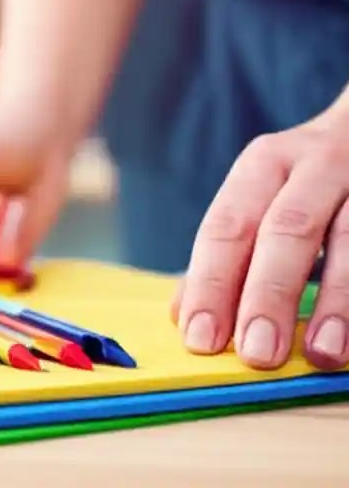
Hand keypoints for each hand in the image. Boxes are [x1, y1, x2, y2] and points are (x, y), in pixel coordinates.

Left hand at [176, 114, 348, 369]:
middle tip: (257, 353)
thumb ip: (229, 252)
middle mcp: (318, 165)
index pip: (228, 225)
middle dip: (269, 293)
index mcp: (265, 164)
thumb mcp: (265, 194)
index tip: (200, 338)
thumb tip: (183, 315)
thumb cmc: (311, 179)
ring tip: (322, 353)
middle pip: (288, 228)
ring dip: (337, 301)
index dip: (211, 283)